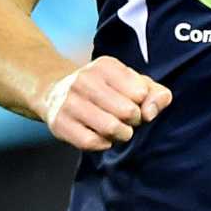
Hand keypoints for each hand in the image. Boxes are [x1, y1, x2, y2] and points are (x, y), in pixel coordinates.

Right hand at [37, 56, 170, 150]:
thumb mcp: (131, 83)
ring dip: (121, 135)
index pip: (140, 93)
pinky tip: (101, 137)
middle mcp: (84, 79)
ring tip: (117, 130)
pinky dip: (103, 144)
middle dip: (134, 121)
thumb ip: (155, 94)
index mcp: (105, 65)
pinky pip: (91, 142)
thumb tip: (151, 112)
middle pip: (127, 112)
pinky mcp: (59, 122)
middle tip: (127, 121)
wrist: (56, 93)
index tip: (134, 104)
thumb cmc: (105, 90)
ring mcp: (69, 101)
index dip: (143, 104)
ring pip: (110, 128)